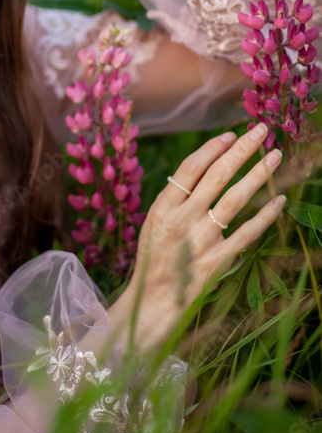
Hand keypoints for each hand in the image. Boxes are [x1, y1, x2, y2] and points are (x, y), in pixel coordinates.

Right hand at [116, 122, 285, 351]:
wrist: (153, 301)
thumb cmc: (154, 257)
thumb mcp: (154, 222)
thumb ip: (176, 198)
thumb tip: (204, 167)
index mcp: (162, 207)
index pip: (190, 168)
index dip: (212, 148)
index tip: (232, 134)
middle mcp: (181, 220)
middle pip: (216, 176)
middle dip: (241, 150)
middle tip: (261, 130)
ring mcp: (201, 241)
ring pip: (234, 200)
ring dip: (258, 175)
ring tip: (275, 156)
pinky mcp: (217, 261)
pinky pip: (246, 234)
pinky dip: (264, 215)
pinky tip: (279, 200)